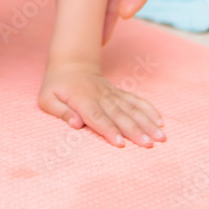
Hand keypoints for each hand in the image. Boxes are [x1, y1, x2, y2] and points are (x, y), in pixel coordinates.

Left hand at [38, 61, 165, 147]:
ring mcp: (112, 94)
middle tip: (149, 144)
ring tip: (161, 136)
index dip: (108, 129)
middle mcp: (100, 96)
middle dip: (135, 130)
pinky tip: (160, 120)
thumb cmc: (57, 86)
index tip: (120, 142)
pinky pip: (136, 100)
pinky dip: (148, 109)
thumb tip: (75, 124)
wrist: (71, 64)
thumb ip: (61, 112)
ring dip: (147, 123)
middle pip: (119, 115)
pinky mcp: (119, 93)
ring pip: (131, 109)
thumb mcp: (47, 99)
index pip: (97, 116)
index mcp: (82, 99)